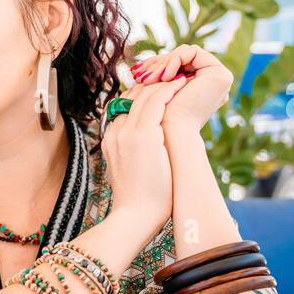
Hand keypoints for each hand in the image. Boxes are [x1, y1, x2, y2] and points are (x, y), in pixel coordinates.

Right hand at [100, 75, 186, 237]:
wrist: (135, 216)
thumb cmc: (140, 201)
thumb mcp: (132, 172)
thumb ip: (137, 154)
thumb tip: (153, 151)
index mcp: (111, 140)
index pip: (125, 107)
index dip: (143, 95)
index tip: (161, 92)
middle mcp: (115, 132)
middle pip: (133, 96)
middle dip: (154, 85)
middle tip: (173, 77)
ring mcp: (126, 132)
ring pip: (145, 95)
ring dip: (164, 83)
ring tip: (180, 77)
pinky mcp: (142, 134)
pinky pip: (157, 102)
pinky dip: (170, 90)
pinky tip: (183, 86)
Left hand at [131, 44, 232, 137]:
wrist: (169, 136)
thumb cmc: (158, 121)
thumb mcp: (154, 94)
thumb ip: (152, 79)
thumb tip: (137, 69)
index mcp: (199, 89)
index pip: (176, 66)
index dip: (155, 66)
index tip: (136, 74)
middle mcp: (212, 83)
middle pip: (181, 59)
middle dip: (157, 64)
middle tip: (139, 75)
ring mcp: (219, 79)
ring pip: (184, 55)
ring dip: (162, 63)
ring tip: (148, 79)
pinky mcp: (221, 75)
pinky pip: (193, 52)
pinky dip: (174, 60)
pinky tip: (163, 77)